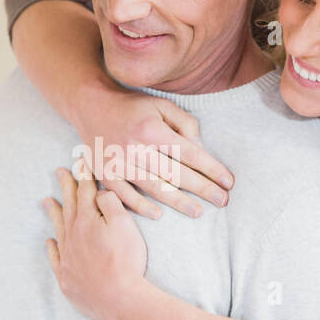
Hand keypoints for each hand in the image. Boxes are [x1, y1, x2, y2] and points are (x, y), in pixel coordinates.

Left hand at [42, 161, 148, 319]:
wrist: (118, 299)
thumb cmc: (125, 261)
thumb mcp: (125, 225)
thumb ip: (111, 204)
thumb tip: (100, 193)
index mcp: (87, 221)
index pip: (84, 192)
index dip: (83, 175)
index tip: (80, 161)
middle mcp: (72, 236)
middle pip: (68, 206)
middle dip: (65, 187)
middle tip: (59, 172)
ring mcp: (67, 257)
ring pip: (58, 228)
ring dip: (53, 213)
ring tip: (45, 201)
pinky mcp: (67, 277)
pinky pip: (55, 257)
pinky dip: (52, 247)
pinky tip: (50, 242)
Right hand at [75, 87, 233, 218]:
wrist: (91, 106)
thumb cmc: (132, 107)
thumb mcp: (162, 105)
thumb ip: (185, 124)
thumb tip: (201, 149)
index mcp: (152, 130)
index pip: (190, 154)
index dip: (211, 169)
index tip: (228, 182)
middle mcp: (135, 148)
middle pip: (176, 174)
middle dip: (203, 189)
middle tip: (222, 201)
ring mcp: (119, 164)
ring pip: (154, 188)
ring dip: (178, 202)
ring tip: (198, 212)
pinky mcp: (105, 174)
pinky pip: (125, 196)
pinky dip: (141, 206)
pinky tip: (159, 214)